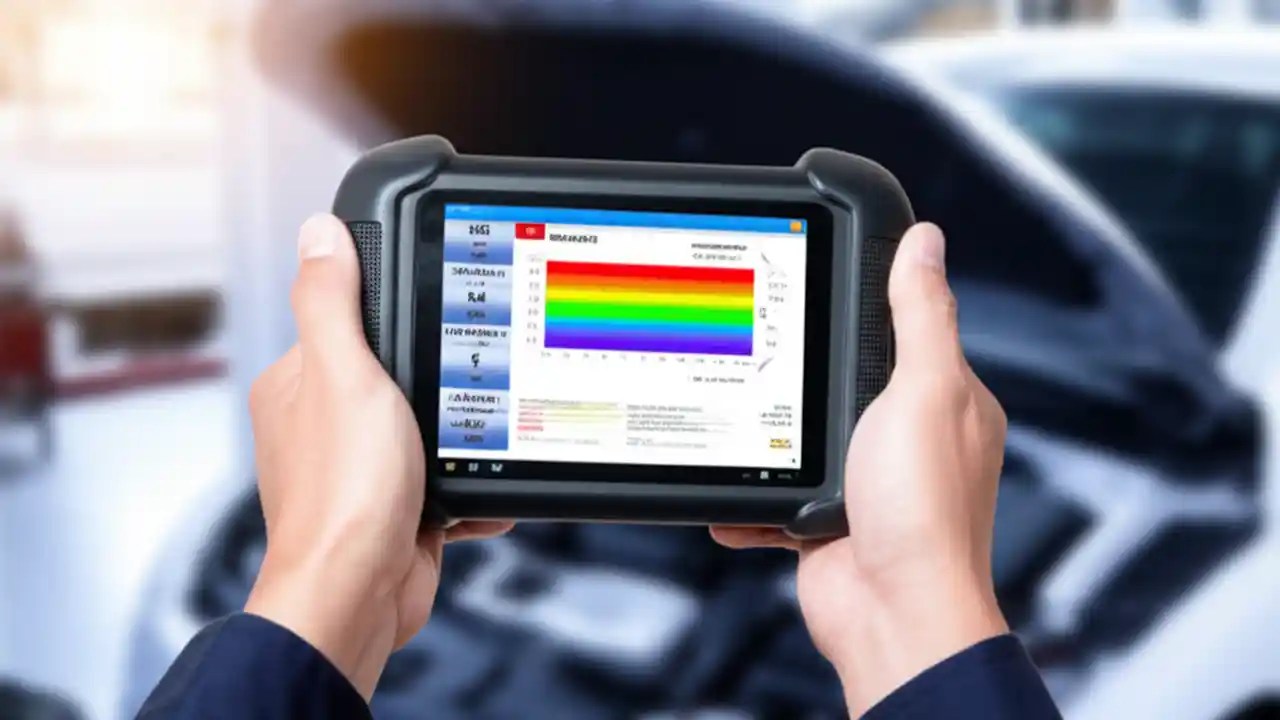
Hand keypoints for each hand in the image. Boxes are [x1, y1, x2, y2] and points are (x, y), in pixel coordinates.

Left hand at [243, 214, 511, 698]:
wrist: (360, 595)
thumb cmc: (343, 495)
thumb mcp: (345, 374)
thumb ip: (331, 302)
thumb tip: (318, 233)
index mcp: (298, 386)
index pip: (345, 323)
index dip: (391, 315)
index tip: (433, 313)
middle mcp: (323, 426)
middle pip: (395, 376)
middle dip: (437, 382)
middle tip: (471, 378)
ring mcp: (361, 470)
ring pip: (425, 431)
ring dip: (460, 438)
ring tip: (481, 437)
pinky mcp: (396, 510)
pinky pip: (445, 483)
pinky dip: (470, 486)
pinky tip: (486, 488)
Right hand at [712, 223, 1008, 716]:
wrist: (891, 615)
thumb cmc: (922, 511)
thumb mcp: (924, 390)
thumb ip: (921, 316)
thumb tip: (926, 244)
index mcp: (946, 400)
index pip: (908, 329)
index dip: (868, 302)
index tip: (819, 277)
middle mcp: (910, 438)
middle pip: (846, 379)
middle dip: (806, 372)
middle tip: (763, 349)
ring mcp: (868, 481)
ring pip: (806, 436)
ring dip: (772, 436)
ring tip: (741, 418)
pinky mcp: (829, 520)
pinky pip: (779, 495)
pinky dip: (753, 498)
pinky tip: (734, 491)